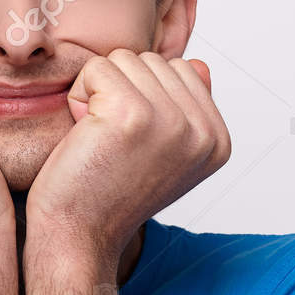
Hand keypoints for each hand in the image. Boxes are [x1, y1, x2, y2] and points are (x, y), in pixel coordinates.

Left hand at [25, 50, 230, 261]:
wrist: (77, 235)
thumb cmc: (109, 192)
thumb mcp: (164, 152)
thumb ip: (186, 108)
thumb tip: (199, 64)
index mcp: (217, 140)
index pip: (182, 70)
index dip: (145, 95)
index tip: (133, 141)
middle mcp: (204, 132)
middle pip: (153, 60)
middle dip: (121, 90)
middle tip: (111, 141)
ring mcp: (172, 122)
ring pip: (125, 59)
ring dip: (99, 92)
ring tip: (98, 137)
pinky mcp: (132, 114)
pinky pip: (98, 67)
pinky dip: (80, 95)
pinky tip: (83, 133)